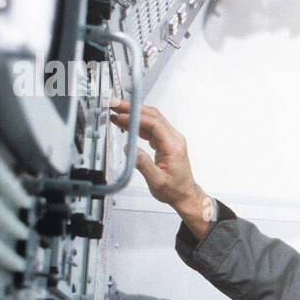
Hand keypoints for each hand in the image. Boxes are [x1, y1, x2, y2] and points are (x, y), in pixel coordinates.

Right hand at [109, 100, 212, 238]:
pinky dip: (136, 124)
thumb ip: (143, 165)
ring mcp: (170, 139)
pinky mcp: (164, 141)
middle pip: (153, 116)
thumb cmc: (175, 189)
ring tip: (114, 111)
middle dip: (132, 108)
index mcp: (174, 146)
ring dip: (133, 114)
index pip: (155, 124)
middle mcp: (174, 139)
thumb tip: (130, 150)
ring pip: (151, 119)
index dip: (136, 118)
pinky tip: (123, 123)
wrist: (184, 194)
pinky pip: (150, 127)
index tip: (121, 116)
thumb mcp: (157, 181)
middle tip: (114, 105)